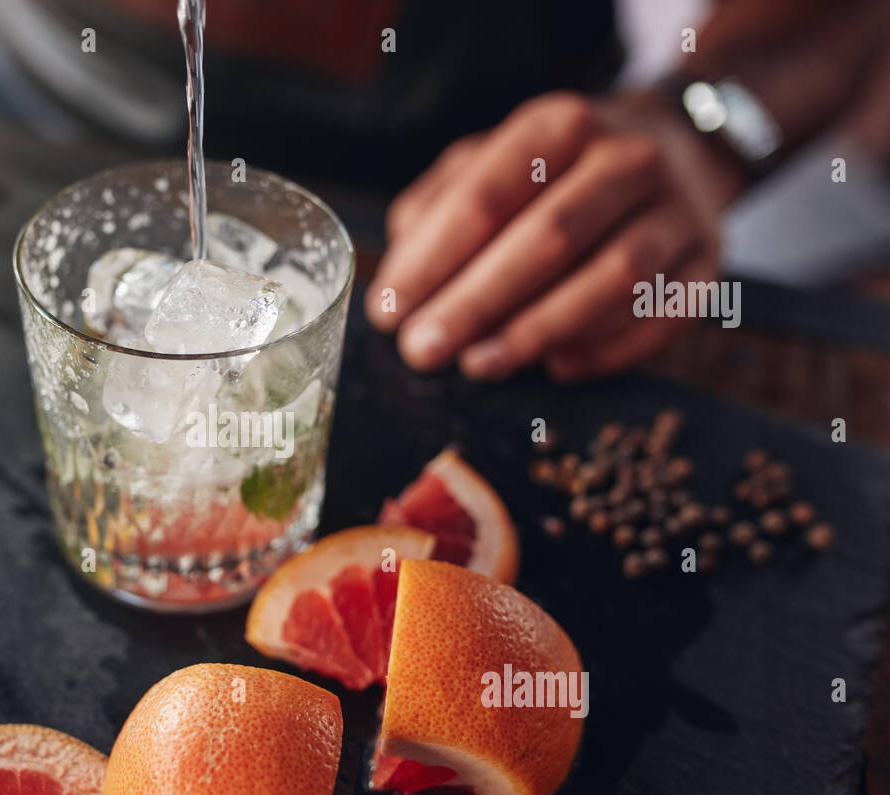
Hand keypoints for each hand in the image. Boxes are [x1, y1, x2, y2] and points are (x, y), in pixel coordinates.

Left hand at [366, 91, 745, 381]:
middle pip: (549, 237)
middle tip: (423, 351)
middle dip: (477, 302)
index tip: (388, 312)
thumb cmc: (552, 175)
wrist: (674, 153)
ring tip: (480, 366)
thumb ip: (435, 215)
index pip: (485, 196)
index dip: (431, 260)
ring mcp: (677, 209)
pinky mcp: (707, 262)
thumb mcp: (486, 167)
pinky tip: (557, 368)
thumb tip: (399, 287)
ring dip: (539, 330)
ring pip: (613, 277)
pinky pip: (660, 313)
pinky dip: (607, 348)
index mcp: (558, 126)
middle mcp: (627, 158)